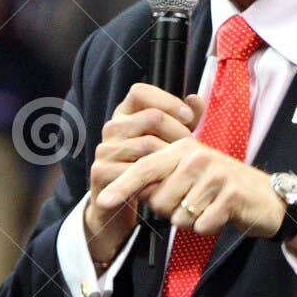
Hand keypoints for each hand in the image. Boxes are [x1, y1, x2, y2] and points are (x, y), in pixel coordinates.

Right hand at [83, 83, 205, 265]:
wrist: (122, 204)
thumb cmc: (153, 169)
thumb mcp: (171, 141)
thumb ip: (186, 120)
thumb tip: (195, 99)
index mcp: (125, 114)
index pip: (140, 92)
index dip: (168, 101)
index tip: (190, 118)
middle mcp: (112, 128)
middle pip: (151, 118)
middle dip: (179, 134)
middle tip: (193, 150)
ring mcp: (105, 150)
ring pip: (148, 144)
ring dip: (172, 157)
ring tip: (185, 167)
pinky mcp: (101, 172)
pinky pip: (137, 170)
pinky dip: (159, 177)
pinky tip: (171, 182)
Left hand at [96, 135, 286, 241]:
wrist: (267, 199)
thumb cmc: (222, 188)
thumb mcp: (191, 174)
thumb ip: (163, 177)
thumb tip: (133, 190)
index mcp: (184, 149)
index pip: (145, 167)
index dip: (122, 185)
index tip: (102, 201)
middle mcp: (198, 157)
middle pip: (160, 200)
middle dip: (171, 211)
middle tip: (194, 203)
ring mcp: (216, 176)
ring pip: (180, 217)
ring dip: (191, 222)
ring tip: (209, 208)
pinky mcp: (232, 196)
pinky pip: (201, 226)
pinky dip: (208, 228)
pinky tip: (221, 216)